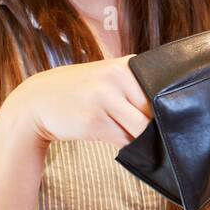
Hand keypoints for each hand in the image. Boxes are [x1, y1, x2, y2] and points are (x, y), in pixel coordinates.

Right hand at [5, 56, 151, 148]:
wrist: (38, 101)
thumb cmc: (82, 92)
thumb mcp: (109, 78)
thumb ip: (136, 89)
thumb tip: (170, 117)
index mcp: (126, 65)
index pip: (161, 93)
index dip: (162, 109)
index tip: (158, 115)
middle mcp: (116, 78)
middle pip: (152, 113)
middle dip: (150, 126)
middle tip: (135, 126)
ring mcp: (104, 98)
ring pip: (140, 130)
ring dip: (135, 137)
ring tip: (119, 128)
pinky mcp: (93, 121)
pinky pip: (124, 141)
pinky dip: (123, 144)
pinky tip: (107, 134)